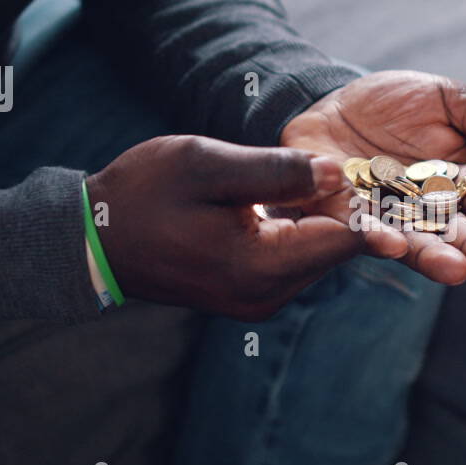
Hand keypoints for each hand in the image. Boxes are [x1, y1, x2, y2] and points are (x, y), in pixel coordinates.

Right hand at [86, 135, 363, 320]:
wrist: (95, 238)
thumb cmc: (142, 195)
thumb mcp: (206, 165)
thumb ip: (276, 170)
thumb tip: (336, 171)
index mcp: (260, 268)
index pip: (343, 240)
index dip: (364, 201)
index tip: (370, 168)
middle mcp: (268, 295)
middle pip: (336, 249)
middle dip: (348, 208)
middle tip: (356, 165)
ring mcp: (261, 299)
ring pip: (319, 252)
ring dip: (327, 215)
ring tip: (327, 175)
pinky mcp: (253, 292)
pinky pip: (296, 256)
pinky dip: (304, 227)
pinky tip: (299, 194)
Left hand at [281, 70, 465, 284]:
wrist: (334, 102)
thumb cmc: (397, 104)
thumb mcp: (447, 99)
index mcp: (452, 185)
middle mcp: (420, 209)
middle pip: (451, 231)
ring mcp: (382, 216)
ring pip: (410, 239)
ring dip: (431, 254)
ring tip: (453, 269)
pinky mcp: (341, 214)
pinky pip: (358, 228)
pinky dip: (374, 236)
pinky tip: (391, 244)